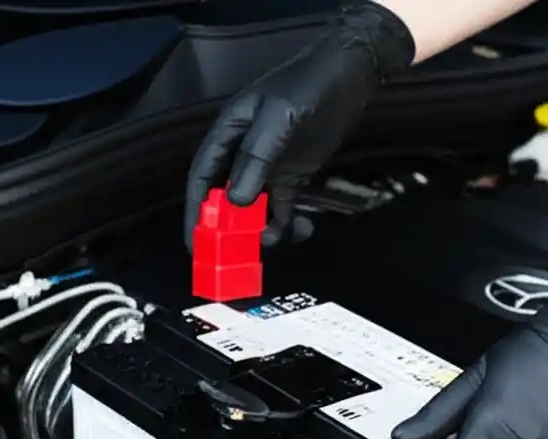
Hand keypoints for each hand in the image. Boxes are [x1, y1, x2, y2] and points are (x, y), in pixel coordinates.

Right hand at [184, 2, 414, 247]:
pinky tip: (301, 231)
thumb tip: (238, 203)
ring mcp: (269, 166)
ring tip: (275, 241)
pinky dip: (288, 223)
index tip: (195, 242)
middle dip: (228, 228)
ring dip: (262, 229)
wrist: (351, 74)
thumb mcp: (278, 118)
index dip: (195, 211)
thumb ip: (256, 158)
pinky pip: (283, 207)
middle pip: (226, 198)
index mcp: (229, 133)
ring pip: (256, 208)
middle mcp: (244, 153)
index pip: (202, 177)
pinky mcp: (294, 174)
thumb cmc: (308, 85)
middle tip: (232, 256)